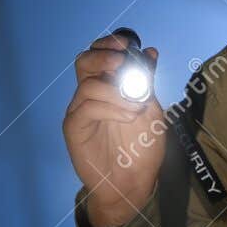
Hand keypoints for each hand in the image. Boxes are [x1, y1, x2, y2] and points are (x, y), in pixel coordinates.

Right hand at [62, 32, 164, 226]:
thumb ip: (148, 83)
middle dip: (104, 57)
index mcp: (107, 87)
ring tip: (137, 106)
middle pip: (84, 62)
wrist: (132, 183)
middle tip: (122, 66)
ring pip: (87, 84)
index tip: (128, 43)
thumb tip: (150, 51)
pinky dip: (110, 107)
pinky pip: (86, 108)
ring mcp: (80, 111)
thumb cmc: (141, 149)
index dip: (110, 44)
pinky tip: (128, 116)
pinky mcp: (74, 128)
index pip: (99, 55)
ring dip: (115, 90)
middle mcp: (90, 95)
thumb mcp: (152, 111)